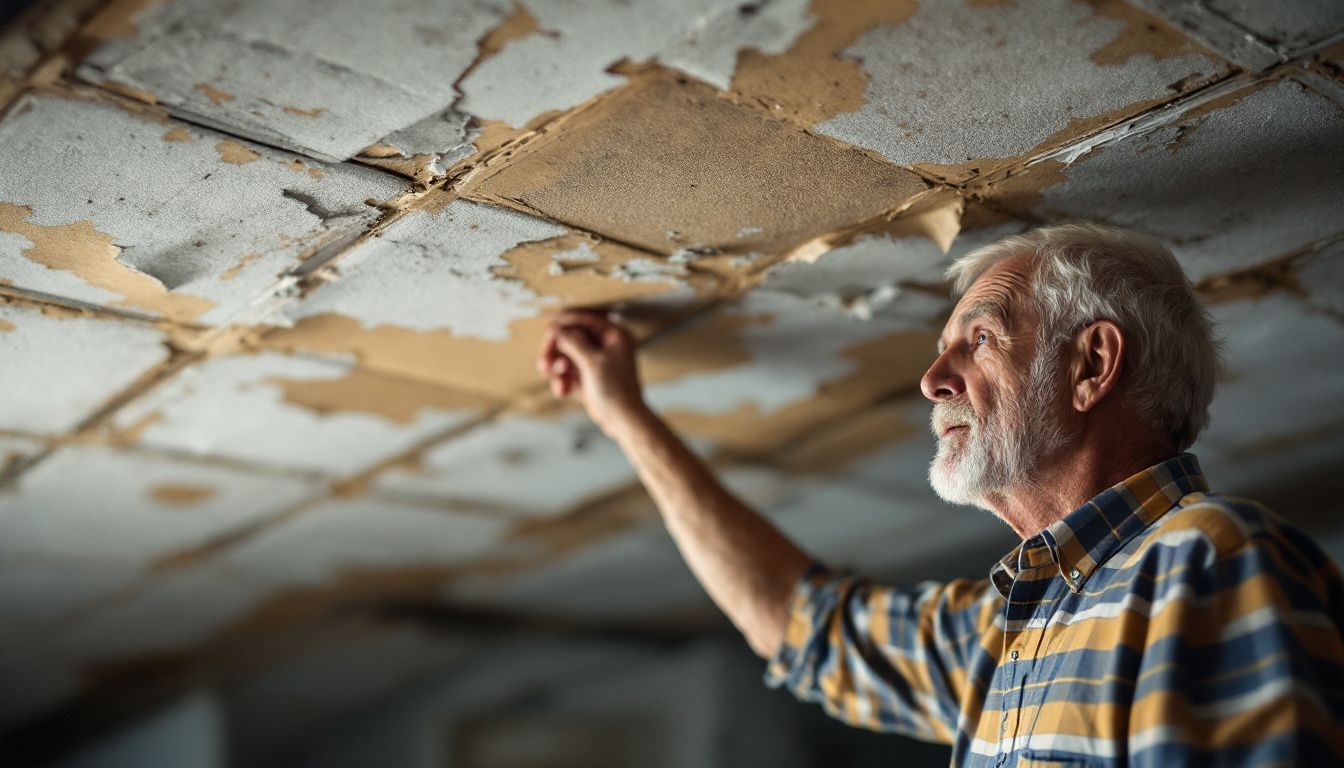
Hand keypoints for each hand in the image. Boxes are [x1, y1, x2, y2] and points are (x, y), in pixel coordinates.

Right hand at [538, 310, 648, 436]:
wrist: (623, 420)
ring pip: (567, 356)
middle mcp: (605, 345)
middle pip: (572, 338)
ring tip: (556, 378)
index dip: (564, 323)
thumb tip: (557, 329)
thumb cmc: (617, 390)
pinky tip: (563, 391)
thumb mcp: (592, 362)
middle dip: (556, 351)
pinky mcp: (588, 376)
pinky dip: (563, 380)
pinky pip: (568, 372)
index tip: (547, 329)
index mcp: (614, 336)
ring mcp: (596, 361)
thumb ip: (573, 342)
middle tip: (544, 363)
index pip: (585, 320)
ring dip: (557, 367)